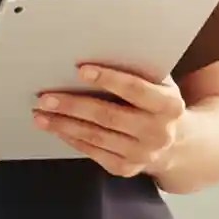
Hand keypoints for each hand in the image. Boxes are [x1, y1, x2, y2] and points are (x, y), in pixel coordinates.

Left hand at [33, 65, 185, 177]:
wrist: (178, 143)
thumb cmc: (157, 102)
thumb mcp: (159, 84)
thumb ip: (137, 71)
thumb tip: (97, 50)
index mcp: (169, 105)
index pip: (135, 90)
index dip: (108, 79)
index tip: (80, 70)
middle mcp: (158, 132)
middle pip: (108, 116)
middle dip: (73, 106)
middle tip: (46, 98)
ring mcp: (142, 154)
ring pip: (96, 137)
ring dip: (63, 124)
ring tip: (40, 114)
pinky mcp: (126, 168)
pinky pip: (93, 152)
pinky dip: (71, 138)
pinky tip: (55, 128)